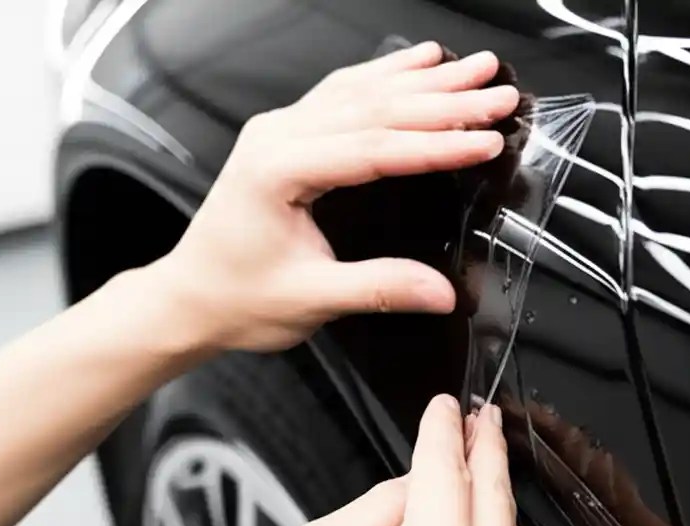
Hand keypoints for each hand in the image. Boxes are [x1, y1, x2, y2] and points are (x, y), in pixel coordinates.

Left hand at [150, 43, 519, 352]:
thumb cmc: (237, 298)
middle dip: (445, 100)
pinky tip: (419, 61)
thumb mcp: (309, 299)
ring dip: (424, 79)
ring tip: (477, 67)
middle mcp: (278, 137)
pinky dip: (387, 75)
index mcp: (279, 171)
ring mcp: (281, 130)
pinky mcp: (287, 134)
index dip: (436, 144)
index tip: (486, 141)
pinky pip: (343, 93)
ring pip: (363, 92)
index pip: (375, 148)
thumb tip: (442, 290)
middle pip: (375, 108)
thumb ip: (378, 289)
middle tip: (499, 93)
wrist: (189, 297)